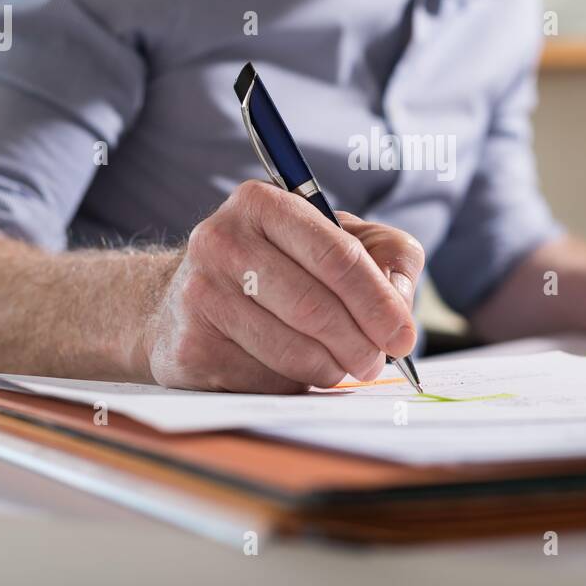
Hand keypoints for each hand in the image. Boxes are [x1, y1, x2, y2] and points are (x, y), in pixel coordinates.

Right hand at [143, 181, 423, 392]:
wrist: (183, 301)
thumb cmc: (278, 266)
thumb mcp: (338, 238)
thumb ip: (388, 255)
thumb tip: (400, 301)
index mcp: (262, 203)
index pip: (336, 256)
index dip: (378, 302)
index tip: (403, 335)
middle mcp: (222, 241)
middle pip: (314, 307)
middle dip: (359, 343)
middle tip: (375, 362)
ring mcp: (199, 294)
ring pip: (290, 348)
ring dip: (330, 368)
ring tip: (340, 366)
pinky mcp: (190, 346)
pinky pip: (262, 378)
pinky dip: (292, 383)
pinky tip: (294, 370)